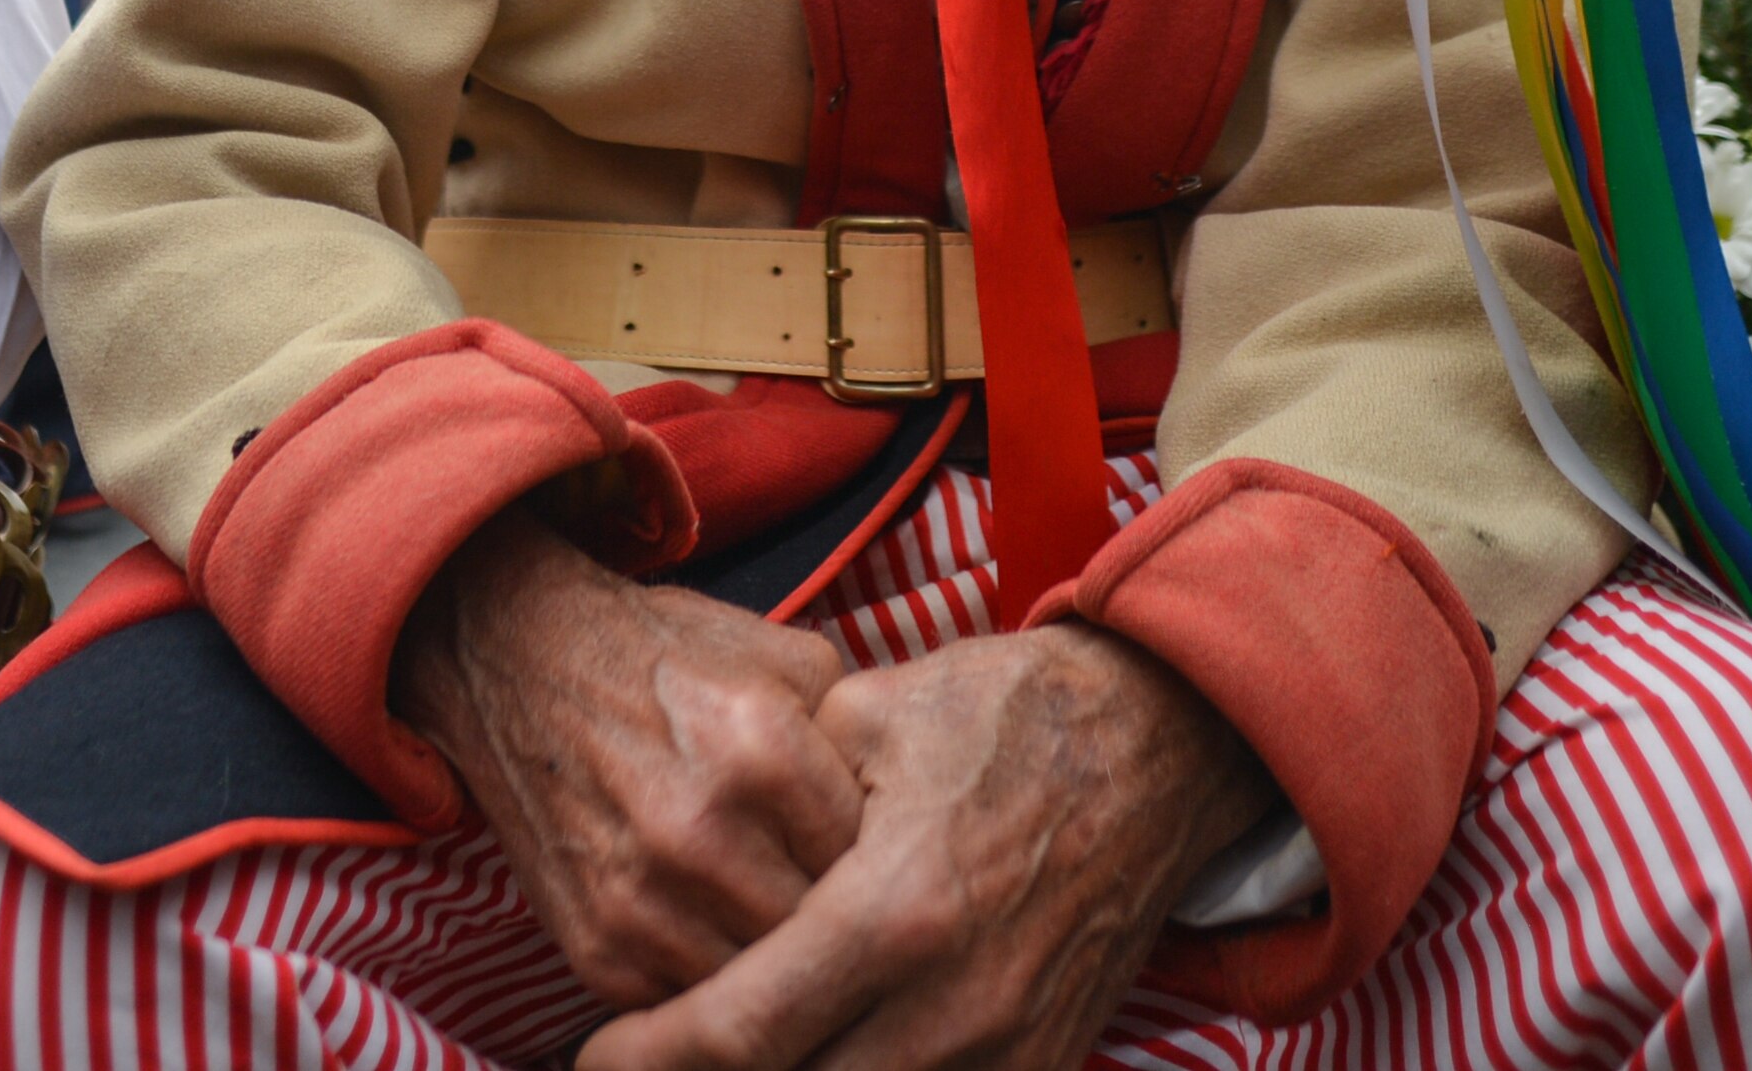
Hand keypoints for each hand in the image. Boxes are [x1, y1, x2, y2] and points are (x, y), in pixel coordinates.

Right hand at [390, 509, 864, 1008]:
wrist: (521, 659)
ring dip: (789, 972)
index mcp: (761, 746)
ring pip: (767, 988)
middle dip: (851, 931)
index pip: (875, 857)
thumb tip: (925, 814)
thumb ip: (860, 733)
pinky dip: (722, 989)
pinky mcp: (599, 949)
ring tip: (803, 940)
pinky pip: (696, 1008)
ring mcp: (644, 897)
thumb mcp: (781, 659)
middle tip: (862, 920)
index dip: (893, 867)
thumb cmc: (668, 659)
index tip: (895, 867)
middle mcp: (701, 827)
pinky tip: (735, 948)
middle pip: (827, 934)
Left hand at [578, 625, 1272, 1070]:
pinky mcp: (1045, 1065)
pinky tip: (820, 1055)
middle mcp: (952, 1004)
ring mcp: (1008, 1050)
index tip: (594, 1056)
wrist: (1157, 744)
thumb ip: (777, 806)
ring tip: (724, 1056)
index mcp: (894, 909)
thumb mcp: (865, 720)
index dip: (650, 1057)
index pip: (739, 1031)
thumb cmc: (1001, 715)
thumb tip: (697, 868)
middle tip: (645, 1060)